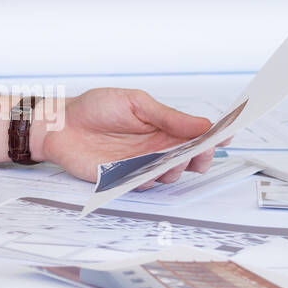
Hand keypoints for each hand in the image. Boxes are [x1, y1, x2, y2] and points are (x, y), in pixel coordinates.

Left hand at [34, 89, 218, 187]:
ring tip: (170, 158)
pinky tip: (146, 171)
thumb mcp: (134, 102)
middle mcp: (157, 149)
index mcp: (164, 128)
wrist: (60, 124)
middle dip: (200, 157)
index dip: (215, 137)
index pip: (197, 136)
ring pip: (171, 175)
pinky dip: (149, 179)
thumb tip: (203, 124)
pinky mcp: (124, 179)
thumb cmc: (94, 108)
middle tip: (200, 150)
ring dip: (174, 169)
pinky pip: (144, 185)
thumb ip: (167, 116)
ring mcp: (142, 165)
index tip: (227, 135)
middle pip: (191, 160)